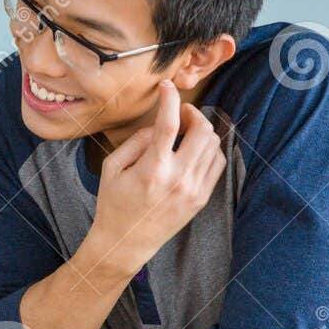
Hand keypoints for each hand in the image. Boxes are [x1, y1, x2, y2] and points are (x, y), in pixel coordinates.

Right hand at [85, 81, 224, 275]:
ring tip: (187, 130)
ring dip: (202, 130)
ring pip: (213, 144)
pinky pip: (218, 163)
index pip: (169, 124)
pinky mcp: (201, 197)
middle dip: (192, 113)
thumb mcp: (111, 169)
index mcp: (152, 169)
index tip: (167, 86)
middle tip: (181, 112)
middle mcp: (178, 177)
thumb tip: (155, 127)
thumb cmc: (113, 204)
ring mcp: (194, 188)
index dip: (170, 99)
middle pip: (201, 131)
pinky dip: (211, 149)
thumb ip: (134, 143)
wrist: (127, 241)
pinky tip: (196, 148)